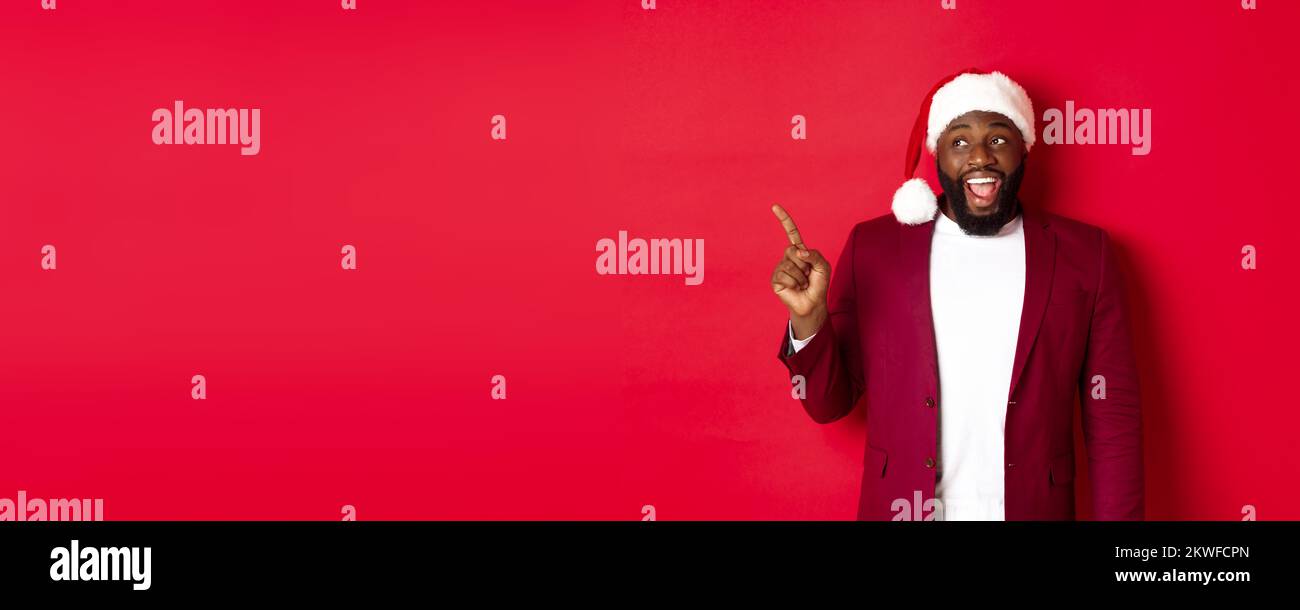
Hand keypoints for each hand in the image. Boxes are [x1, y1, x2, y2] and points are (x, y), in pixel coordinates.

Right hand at [770, 204, 829, 338]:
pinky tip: (795, 288)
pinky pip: (784, 275)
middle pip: (792, 251)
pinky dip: (794, 283)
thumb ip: (815, 255)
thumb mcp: (823, 267)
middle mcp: (788, 258)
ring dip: (801, 277)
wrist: (812, 304)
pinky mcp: (775, 280)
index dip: (784, 220)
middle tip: (807, 275)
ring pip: (790, 265)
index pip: (791, 233)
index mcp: (799, 252)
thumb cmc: (819, 285)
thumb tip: (798, 252)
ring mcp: (780, 268)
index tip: (775, 206)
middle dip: (804, 264)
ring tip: (802, 284)